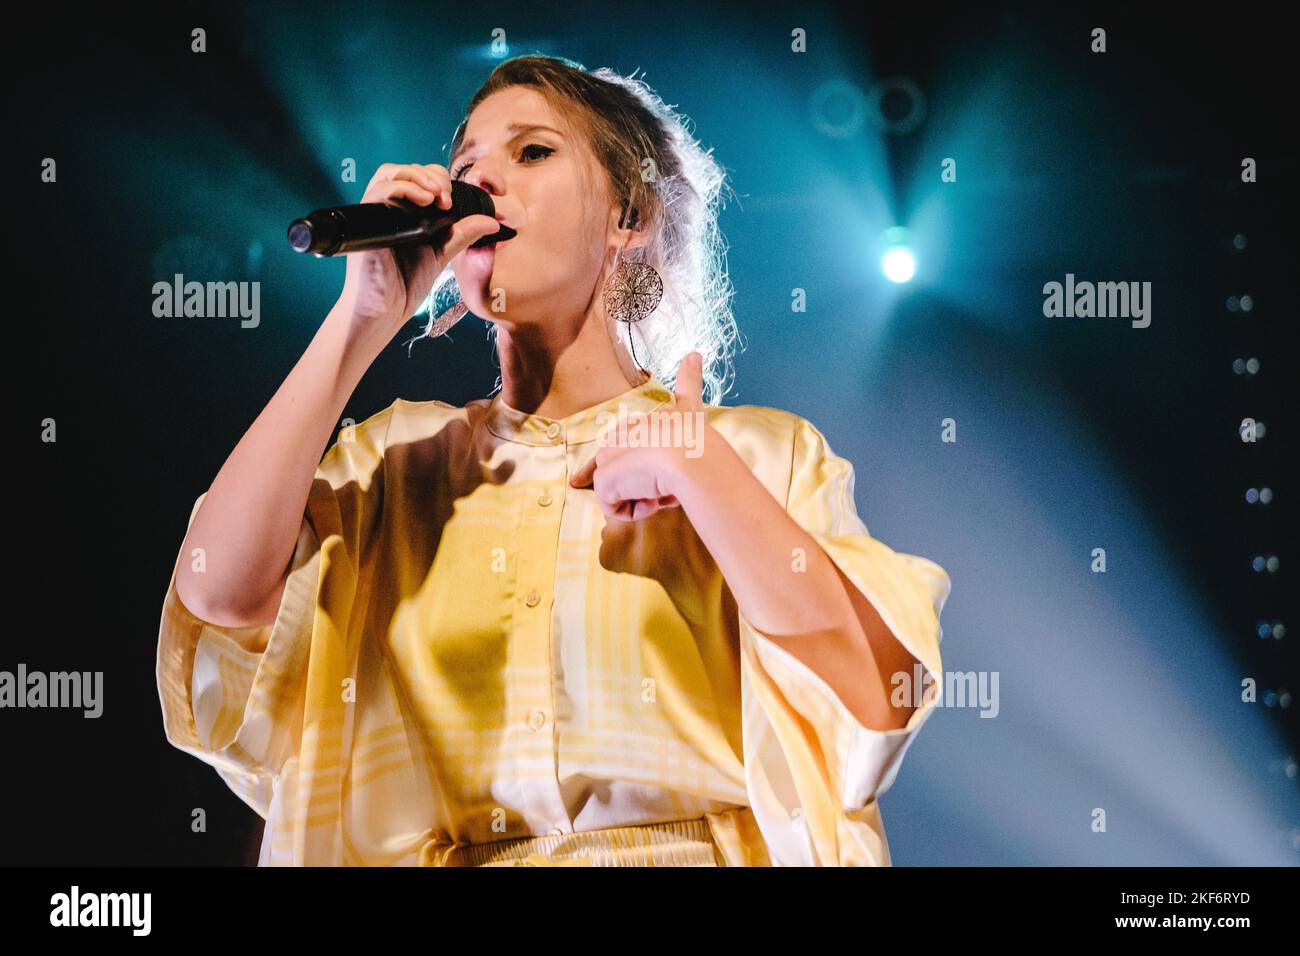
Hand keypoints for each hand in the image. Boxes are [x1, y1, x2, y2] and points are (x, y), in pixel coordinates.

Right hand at [334, 162, 500, 337]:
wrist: (386, 309)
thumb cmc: (407, 283)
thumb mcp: (442, 253)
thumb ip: (463, 234)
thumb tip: (493, 221)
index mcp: (406, 212)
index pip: (420, 177)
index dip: (438, 179)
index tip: (452, 199)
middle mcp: (389, 208)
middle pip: (405, 169)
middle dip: (431, 176)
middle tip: (446, 197)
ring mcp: (376, 213)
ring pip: (390, 173)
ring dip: (417, 177)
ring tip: (436, 196)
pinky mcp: (366, 221)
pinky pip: (379, 191)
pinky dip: (402, 189)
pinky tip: (423, 202)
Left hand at [569, 353, 708, 521]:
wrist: (689, 456)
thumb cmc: (695, 438)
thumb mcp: (691, 407)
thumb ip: (689, 381)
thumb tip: (694, 353)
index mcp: (638, 422)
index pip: (625, 439)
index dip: (632, 462)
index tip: (653, 472)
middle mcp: (618, 437)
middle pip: (618, 469)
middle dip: (640, 485)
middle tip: (667, 487)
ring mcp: (609, 457)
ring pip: (620, 490)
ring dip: (643, 498)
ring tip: (663, 491)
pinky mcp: (604, 480)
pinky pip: (614, 508)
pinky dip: (635, 511)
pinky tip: (654, 500)